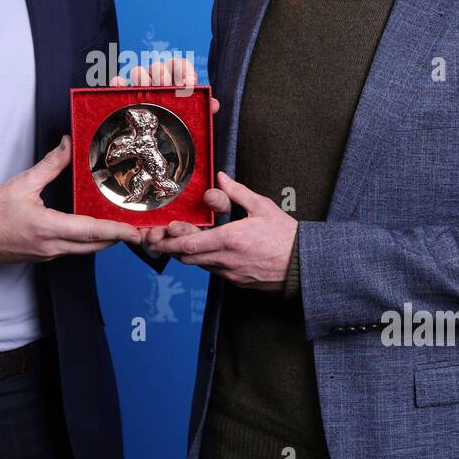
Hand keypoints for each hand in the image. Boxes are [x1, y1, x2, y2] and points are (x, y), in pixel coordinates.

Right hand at [0, 134, 142, 262]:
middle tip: (139, 228)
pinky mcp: (43, 256)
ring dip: (104, 240)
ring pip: (85, 250)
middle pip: (96, 246)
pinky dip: (87, 241)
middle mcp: (52, 246)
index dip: (118, 231)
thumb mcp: (22, 183)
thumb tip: (68, 145)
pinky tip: (93, 229)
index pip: (93, 232)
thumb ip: (50, 164)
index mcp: (48, 228)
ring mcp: (48, 254)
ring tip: (122, 227)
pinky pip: (72, 249)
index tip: (137, 230)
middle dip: (119, 238)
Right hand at [110, 56, 219, 115]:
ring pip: (138, 72)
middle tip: (164, 85)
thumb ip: (203, 109)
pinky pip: (119, 85)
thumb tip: (214, 104)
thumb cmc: (175, 125)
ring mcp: (139, 88)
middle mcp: (157, 82)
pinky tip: (120, 85)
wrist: (156, 146)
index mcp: (175, 83)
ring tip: (144, 87)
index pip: (179, 66)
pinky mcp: (124, 96)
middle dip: (161, 74)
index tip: (188, 81)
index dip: (183, 69)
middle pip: (158, 67)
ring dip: (142, 76)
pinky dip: (119, 83)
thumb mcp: (191, 118)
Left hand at [146, 171, 295, 290]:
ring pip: (198, 265)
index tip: (158, 234)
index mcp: (230, 239)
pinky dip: (202, 261)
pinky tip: (201, 250)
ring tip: (174, 242)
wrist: (303, 264)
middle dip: (169, 248)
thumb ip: (238, 192)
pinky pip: (212, 270)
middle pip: (186, 258)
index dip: (169, 241)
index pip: (189, 245)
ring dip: (185, 255)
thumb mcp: (262, 207)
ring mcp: (230, 273)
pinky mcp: (236, 281)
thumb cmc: (285, 235)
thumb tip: (221, 178)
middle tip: (156, 239)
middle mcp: (226, 260)